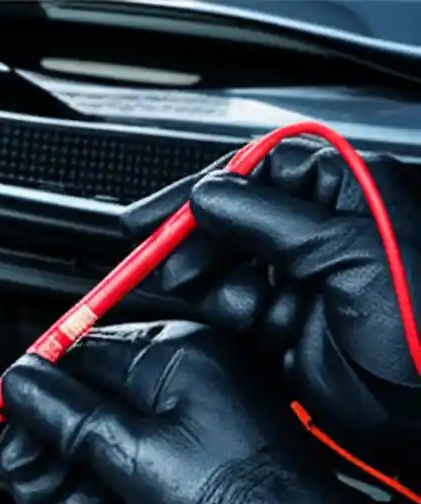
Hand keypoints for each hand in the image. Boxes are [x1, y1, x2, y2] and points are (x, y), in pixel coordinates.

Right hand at [0, 321, 363, 503]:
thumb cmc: (233, 499)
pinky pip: (130, 454)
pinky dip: (101, 481)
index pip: (78, 355)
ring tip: (48, 498)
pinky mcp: (192, 453)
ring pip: (104, 430)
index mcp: (175, 351)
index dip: (33, 394)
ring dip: (67, 468)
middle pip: (87, 396)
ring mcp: (190, 414)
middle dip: (46, 441)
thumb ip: (65, 413)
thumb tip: (19, 381)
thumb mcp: (127, 451)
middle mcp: (184, 373)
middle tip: (21, 474)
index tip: (2, 421)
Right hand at [122, 140, 420, 473]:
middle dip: (196, 244)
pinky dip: (227, 318)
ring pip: (226, 267)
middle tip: (164, 264)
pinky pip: (233, 311)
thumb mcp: (351, 256)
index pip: (259, 170)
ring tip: (235, 306)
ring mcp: (303, 281)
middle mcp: (323, 233)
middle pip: (232, 220)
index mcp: (350, 196)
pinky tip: (243, 325)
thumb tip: (208, 195)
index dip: (203, 190)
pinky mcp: (286, 328)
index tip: (157, 216)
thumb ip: (271, 220)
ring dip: (215, 285)